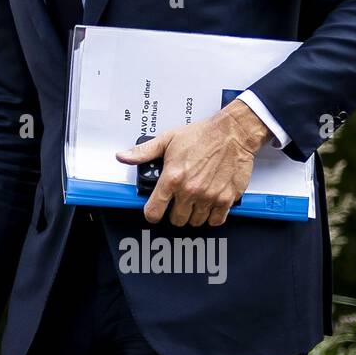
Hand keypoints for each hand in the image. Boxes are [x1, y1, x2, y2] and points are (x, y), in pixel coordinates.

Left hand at [114, 99, 270, 227]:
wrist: (232, 133)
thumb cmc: (202, 135)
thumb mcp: (167, 139)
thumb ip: (144, 152)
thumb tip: (123, 156)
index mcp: (173, 177)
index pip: (154, 210)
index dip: (152, 214)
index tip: (154, 211)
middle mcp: (190, 190)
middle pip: (176, 220)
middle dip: (174, 213)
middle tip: (178, 202)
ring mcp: (209, 196)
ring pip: (196, 222)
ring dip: (193, 215)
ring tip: (193, 202)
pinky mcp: (226, 198)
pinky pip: (216, 220)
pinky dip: (212, 217)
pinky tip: (209, 206)